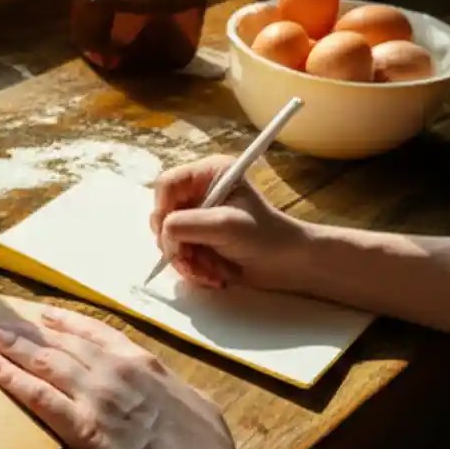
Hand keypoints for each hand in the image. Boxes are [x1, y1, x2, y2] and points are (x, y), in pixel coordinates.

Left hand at [0, 307, 261, 448]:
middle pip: (66, 344)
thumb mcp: (194, 404)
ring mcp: (100, 398)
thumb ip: (166, 387)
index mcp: (147, 365)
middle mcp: (119, 372)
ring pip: (48, 363)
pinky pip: (40, 397)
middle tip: (5, 322)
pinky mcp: (84, 430)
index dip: (68, 323)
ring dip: (17, 347)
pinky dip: (14, 380)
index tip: (46, 315)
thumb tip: (158, 383)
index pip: (99, 333)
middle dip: (32, 331)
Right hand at [151, 155, 315, 291]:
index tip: (172, 236)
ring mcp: (197, 217)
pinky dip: (191, 268)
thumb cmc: (265, 237)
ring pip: (167, 239)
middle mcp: (199, 192)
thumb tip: (162, 234)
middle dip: (175, 243)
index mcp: (209, 174)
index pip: (166, 184)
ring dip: (185, 260)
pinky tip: (212, 274)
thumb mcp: (225, 225)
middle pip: (162, 214)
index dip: (163, 210)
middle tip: (193, 260)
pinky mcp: (198, 238)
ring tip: (209, 271)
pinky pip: (177, 253)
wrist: (287, 263)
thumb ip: (187, 224)